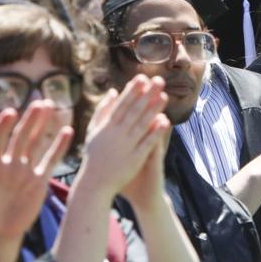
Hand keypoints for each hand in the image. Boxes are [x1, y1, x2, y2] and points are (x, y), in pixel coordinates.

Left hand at [0, 102, 73, 240]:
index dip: (3, 126)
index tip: (10, 112)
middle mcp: (10, 163)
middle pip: (21, 136)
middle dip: (30, 119)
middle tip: (38, 102)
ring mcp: (26, 170)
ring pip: (36, 143)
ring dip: (43, 126)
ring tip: (50, 106)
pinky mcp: (39, 181)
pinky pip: (50, 161)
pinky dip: (59, 147)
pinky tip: (67, 131)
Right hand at [78, 76, 168, 197]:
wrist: (94, 184)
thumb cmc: (94, 156)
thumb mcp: (94, 131)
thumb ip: (102, 111)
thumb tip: (113, 91)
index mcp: (106, 127)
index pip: (121, 105)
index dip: (132, 90)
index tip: (142, 77)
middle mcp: (116, 134)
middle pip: (134, 111)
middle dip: (146, 94)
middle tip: (158, 80)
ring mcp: (126, 146)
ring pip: (142, 124)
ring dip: (153, 109)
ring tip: (165, 96)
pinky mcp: (135, 159)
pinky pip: (146, 143)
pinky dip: (156, 132)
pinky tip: (166, 121)